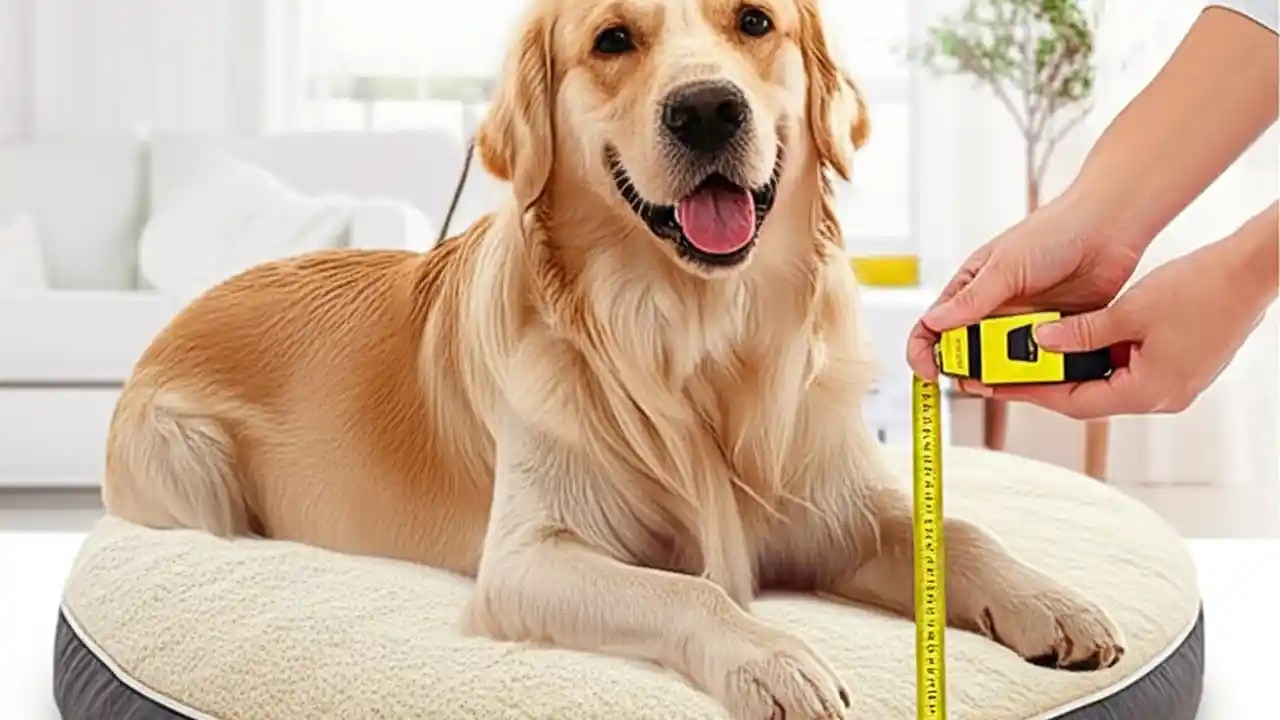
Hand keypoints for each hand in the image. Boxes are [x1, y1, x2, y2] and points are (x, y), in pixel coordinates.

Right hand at [906, 192, 1144, 380]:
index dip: (924, 352)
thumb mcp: (1005, 265)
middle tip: (974, 380)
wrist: (1109, 228)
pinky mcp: (1054, 335)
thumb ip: (972, 299)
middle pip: (965, 354)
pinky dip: (1037, 376)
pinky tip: (1041, 374)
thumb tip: (934, 323)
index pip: (932, 327)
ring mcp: (1023, 325)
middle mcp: (993, 311)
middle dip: (964, 372)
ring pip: (1001, 364)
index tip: (930, 371)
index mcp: (971, 290)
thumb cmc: (1054, 232)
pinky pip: (1039, 365)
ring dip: (1002, 375)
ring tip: (1010, 377)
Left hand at [983, 204, 1278, 418]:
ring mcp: (1174, 383)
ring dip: (1074, 367)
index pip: (1075, 402)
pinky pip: (1129, 367)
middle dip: (1048, 382)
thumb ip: (1080, 332)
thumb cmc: (1200, 289)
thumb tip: (1039, 341)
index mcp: (1149, 392)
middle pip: (1090, 396)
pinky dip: (1101, 356)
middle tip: (1006, 371)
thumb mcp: (1128, 311)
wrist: (1251, 272)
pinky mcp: (1180, 366)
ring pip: (1109, 380)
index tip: (998, 386)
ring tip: (1032, 353)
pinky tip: (1075, 339)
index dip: (1033, 393)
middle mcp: (1162, 396)